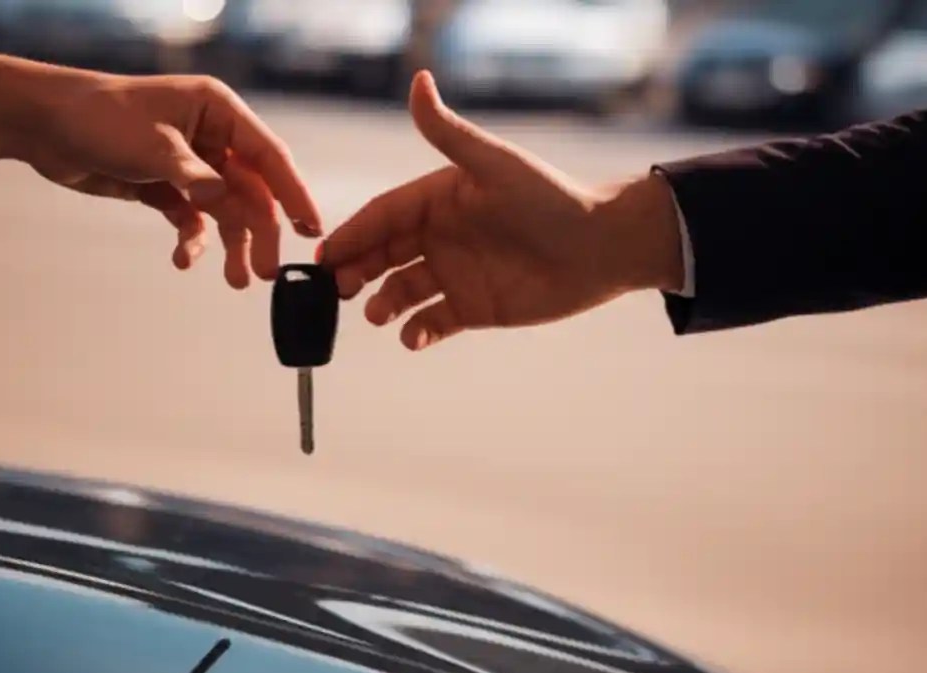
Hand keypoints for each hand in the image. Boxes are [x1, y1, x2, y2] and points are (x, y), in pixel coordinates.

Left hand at [19, 71, 322, 287]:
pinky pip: (192, 219)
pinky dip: (191, 241)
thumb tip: (229, 204)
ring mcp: (190, 162)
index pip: (269, 155)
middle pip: (250, 190)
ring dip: (230, 244)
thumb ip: (196, 179)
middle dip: (257, 232)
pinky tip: (182, 260)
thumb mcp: (153, 148)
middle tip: (264, 272)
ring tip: (235, 280)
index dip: (293, 194)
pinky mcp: (166, 185)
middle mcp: (211, 134)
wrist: (42, 125)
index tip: (310, 231)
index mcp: (218, 109)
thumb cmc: (97, 118)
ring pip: (225, 209)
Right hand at [319, 71, 684, 350]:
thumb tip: (418, 80)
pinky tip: (411, 337)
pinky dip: (416, 332)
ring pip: (401, 290)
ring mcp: (455, 273)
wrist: (603, 247)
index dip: (351, 234)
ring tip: (375, 314)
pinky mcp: (474, 308)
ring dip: (382, 302)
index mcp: (439, 199)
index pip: (382, 215)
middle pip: (382, 254)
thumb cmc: (551, 199)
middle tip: (338, 290)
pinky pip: (433, 322)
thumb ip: (449, 134)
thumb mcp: (495, 165)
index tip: (323, 255)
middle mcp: (441, 235)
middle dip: (355, 271)